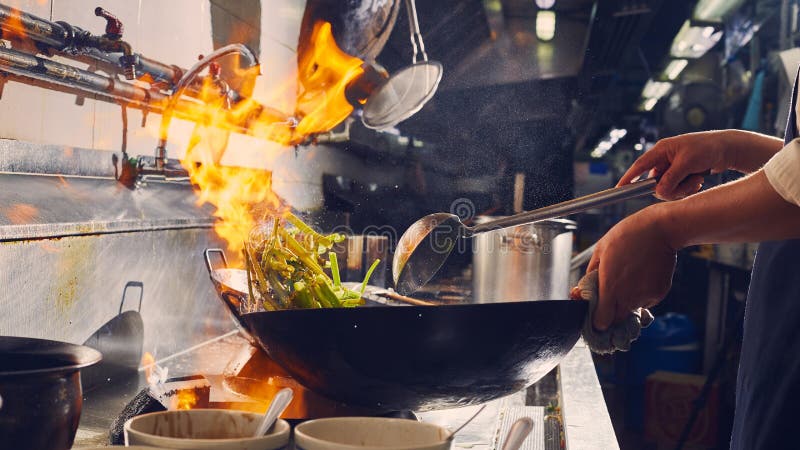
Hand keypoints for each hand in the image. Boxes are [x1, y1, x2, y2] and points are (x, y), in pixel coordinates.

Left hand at [587, 204, 676, 329]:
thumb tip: (582, 290)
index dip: (597, 321)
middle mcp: (628, 297)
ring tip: (627, 280)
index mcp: (610, 287)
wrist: (660, 230)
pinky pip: (646, 302)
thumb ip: (590, 275)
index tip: (596, 315)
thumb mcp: (600, 252)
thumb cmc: (627, 236)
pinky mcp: (659, 293)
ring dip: (626, 303)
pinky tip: (640, 277)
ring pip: (632, 311)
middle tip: (609, 300)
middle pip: (617, 322)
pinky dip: (641, 296)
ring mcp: (645, 296)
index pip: (602, 321)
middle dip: (611, 315)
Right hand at [618, 131, 730, 199]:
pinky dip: (687, 188)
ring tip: (697, 179)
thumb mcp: (688, 163)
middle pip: (655, 183)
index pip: (640, 165)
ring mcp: (672, 168)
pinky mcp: (680, 175)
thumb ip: (671, 178)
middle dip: (671, 188)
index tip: (619, 188)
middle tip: (688, 184)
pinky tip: (698, 180)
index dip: (629, 177)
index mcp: (662, 150)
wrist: (728, 149)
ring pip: (667, 189)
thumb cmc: (708, 149)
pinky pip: (676, 189)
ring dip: (683, 188)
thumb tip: (658, 192)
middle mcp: (664, 159)